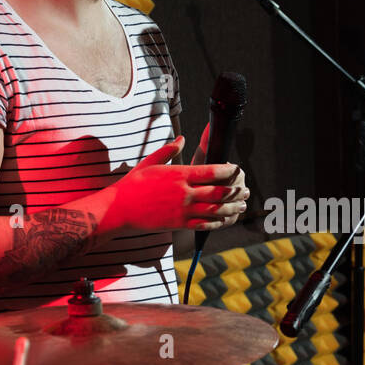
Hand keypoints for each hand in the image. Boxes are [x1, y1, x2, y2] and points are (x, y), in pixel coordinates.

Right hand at [110, 138, 248, 231]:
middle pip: (220, 191)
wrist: (119, 209)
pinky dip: (218, 223)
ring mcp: (183, 210)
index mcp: (179, 174)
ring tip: (242, 207)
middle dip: (236, 191)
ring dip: (232, 208)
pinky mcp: (179, 224)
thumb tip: (182, 139)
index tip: (237, 170)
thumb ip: (169, 151)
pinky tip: (225, 220)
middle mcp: (184, 192)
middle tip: (246, 191)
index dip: (230, 171)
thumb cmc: (133, 184)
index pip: (213, 171)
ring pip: (216, 210)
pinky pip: (204, 225)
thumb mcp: (150, 162)